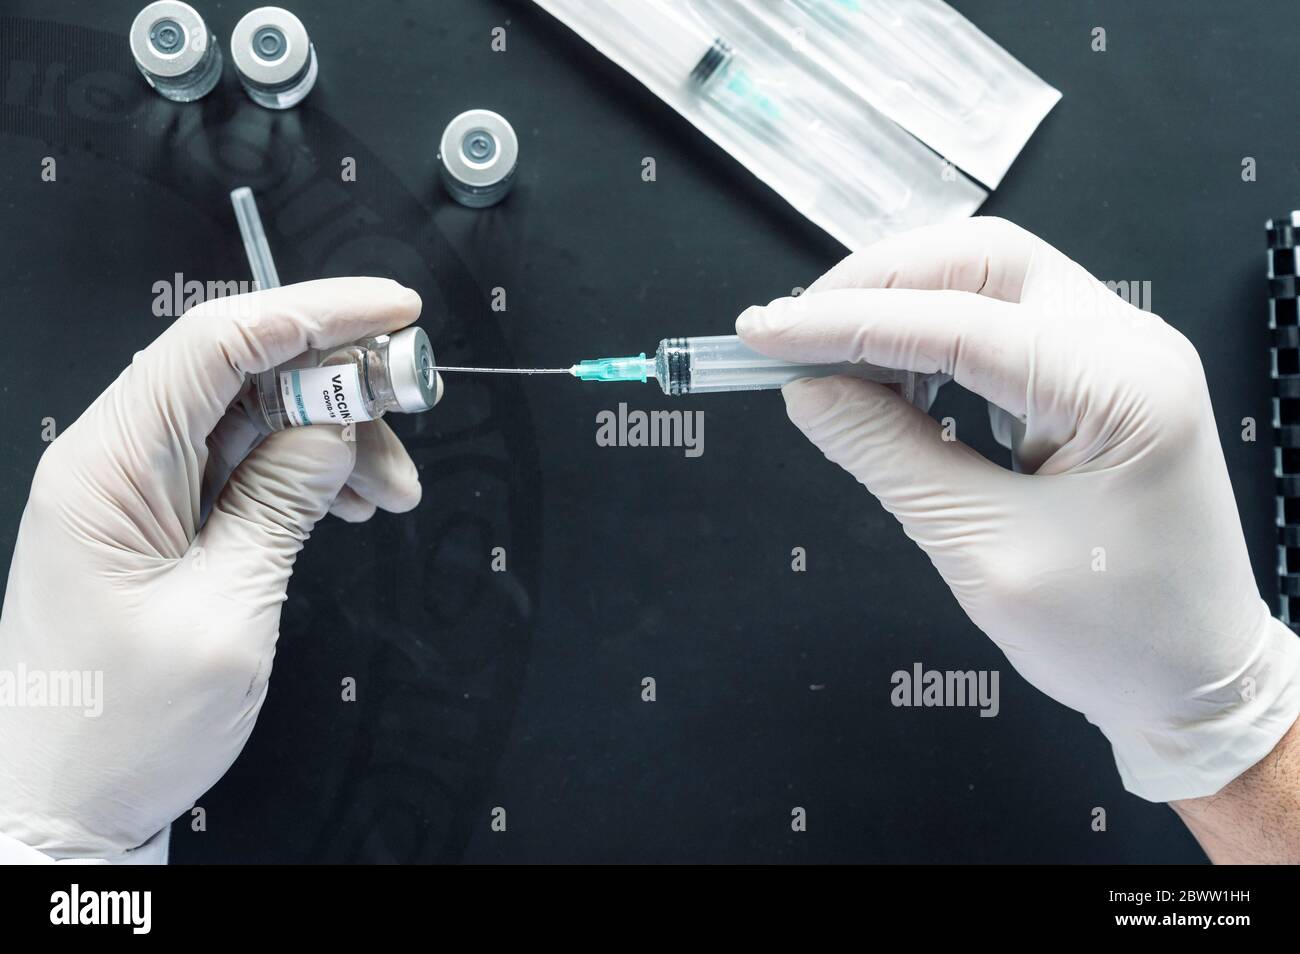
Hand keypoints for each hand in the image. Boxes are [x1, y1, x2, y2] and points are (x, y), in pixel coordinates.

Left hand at [0, 278, 437, 859]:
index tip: (395, 312)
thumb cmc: (121, 729)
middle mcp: (117, 462)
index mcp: (110, 465)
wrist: (60, 806)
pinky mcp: (160, 523)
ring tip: (386, 492)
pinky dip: (304, 476)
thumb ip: (283, 500)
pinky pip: (243, 467)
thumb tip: (336, 421)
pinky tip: (346, 504)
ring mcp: (137, 492)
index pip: (220, 341)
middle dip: (338, 387)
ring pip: (254, 419)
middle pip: (243, 373)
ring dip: (332, 440)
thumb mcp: (226, 609)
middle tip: (410, 420)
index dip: (317, 313)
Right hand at [736, 217, 1299, 802]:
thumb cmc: (1114, 636)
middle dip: (876, 286)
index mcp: (1121, 386)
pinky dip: (933, 338)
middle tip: (791, 332)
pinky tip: (888, 378)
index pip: (957, 322)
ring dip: (902, 305)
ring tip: (828, 357)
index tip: (762, 335)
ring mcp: (1120, 355)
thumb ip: (888, 456)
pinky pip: (1004, 324)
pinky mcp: (1099, 379)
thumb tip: (808, 391)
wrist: (1195, 681)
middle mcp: (1131, 345)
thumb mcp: (982, 550)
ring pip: (990, 281)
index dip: (845, 324)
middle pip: (981, 263)